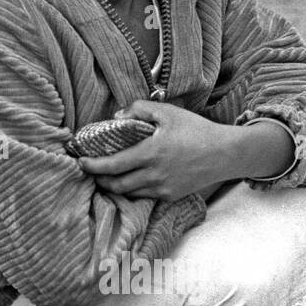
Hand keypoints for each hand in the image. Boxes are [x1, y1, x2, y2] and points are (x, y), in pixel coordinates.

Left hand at [78, 101, 233, 200]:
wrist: (225, 154)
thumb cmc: (197, 130)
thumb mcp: (168, 112)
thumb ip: (139, 109)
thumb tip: (116, 117)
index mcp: (150, 153)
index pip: (112, 165)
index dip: (92, 166)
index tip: (80, 162)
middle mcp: (154, 175)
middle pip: (116, 185)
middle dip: (99, 179)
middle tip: (90, 171)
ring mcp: (163, 188)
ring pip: (129, 193)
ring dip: (113, 187)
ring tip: (106, 177)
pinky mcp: (171, 196)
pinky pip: (144, 196)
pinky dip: (132, 190)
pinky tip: (129, 181)